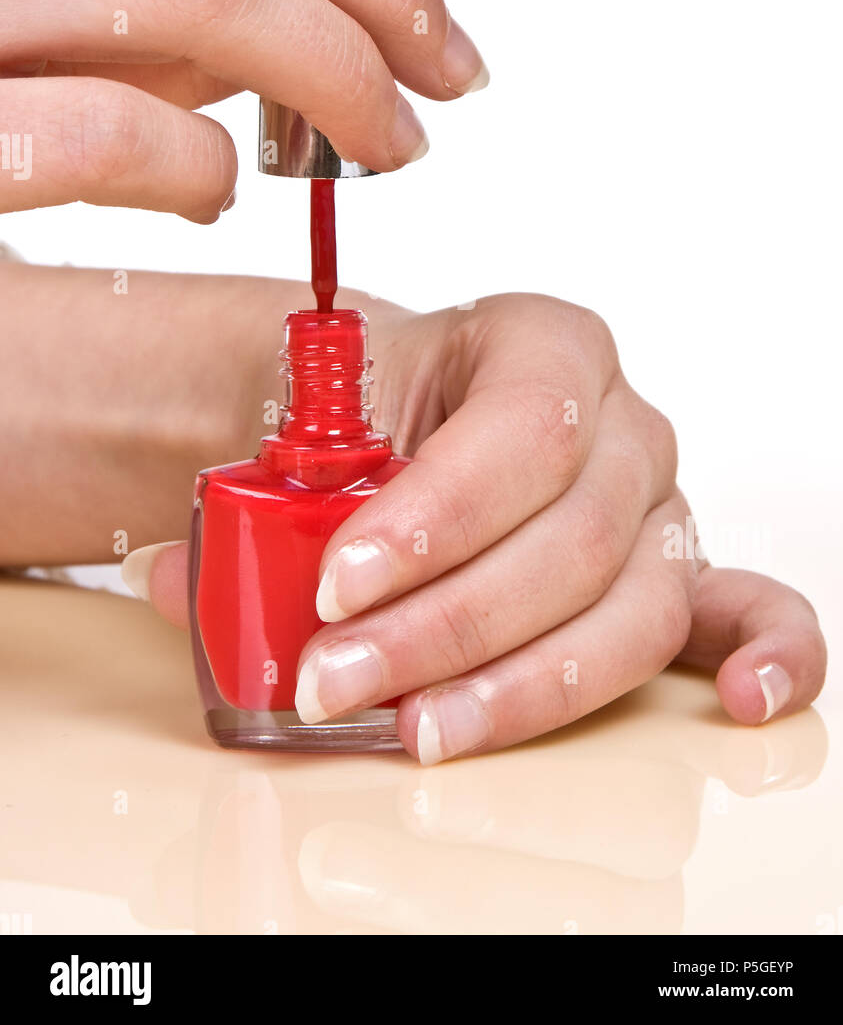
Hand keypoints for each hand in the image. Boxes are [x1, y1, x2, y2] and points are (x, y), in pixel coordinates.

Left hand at [128, 293, 826, 762]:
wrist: (416, 419)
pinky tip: (748, 697)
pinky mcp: (675, 575)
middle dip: (445, 624)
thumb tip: (184, 579)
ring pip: (629, 605)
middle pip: (571, 536)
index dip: (436, 518)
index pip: (520, 430)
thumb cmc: (375, 420)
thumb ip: (254, 498)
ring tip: (423, 730)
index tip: (340, 585)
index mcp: (541, 345)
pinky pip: (746, 605)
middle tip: (340, 680)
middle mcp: (621, 423)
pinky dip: (768, 652)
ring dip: (522, 683)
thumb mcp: (313, 431)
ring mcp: (660, 504)